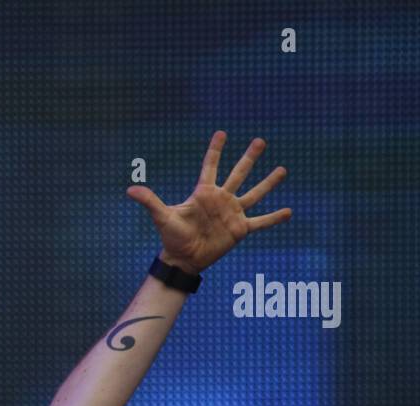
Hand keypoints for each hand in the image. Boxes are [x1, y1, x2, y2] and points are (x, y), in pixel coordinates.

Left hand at [126, 131, 289, 273]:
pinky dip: (274, 218)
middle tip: (260, 141)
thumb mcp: (162, 217)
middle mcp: (221, 200)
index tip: (221, 133)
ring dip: (268, 182)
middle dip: (249, 157)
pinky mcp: (240, 229)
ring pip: (254, 193)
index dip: (215, 150)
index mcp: (204, 193)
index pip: (211, 166)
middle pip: (238, 174)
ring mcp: (232, 213)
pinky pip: (261, 222)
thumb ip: (150, 201)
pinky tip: (289, 211)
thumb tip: (130, 190)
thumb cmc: (172, 237)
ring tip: (282, 169)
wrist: (184, 258)